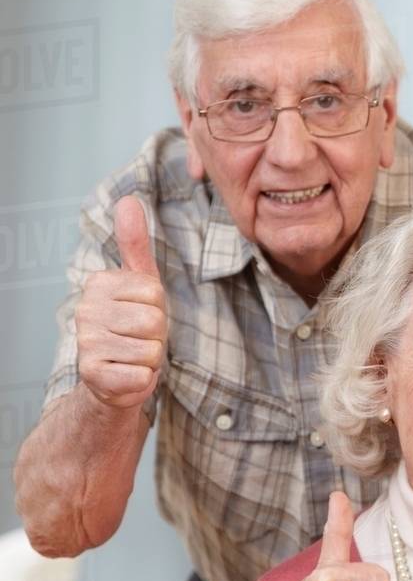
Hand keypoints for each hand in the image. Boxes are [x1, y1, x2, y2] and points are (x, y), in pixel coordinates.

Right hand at [75, 196, 167, 408]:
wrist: (114, 377)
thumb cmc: (132, 327)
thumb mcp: (139, 282)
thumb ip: (135, 243)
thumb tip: (128, 200)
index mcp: (99, 284)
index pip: (154, 293)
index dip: (159, 309)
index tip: (142, 315)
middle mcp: (85, 310)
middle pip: (154, 320)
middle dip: (157, 335)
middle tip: (140, 339)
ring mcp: (86, 343)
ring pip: (151, 349)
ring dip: (151, 358)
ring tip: (134, 355)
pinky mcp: (92, 375)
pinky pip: (141, 375)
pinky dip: (143, 380)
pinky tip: (127, 375)